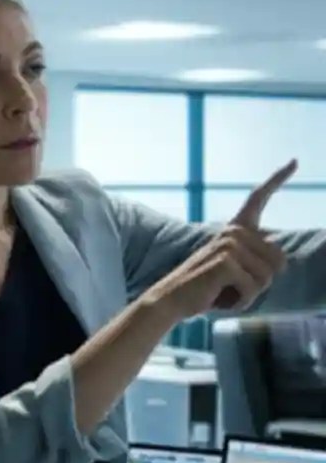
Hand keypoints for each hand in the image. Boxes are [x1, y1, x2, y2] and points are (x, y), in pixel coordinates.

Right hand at [147, 160, 295, 318]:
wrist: (169, 300)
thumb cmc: (204, 290)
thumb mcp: (233, 270)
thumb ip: (253, 258)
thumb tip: (276, 253)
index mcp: (234, 230)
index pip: (257, 199)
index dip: (277, 179)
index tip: (294, 161)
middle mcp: (233, 232)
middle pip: (279, 260)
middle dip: (261, 282)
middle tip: (231, 287)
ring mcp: (229, 244)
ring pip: (268, 277)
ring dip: (250, 294)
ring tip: (223, 292)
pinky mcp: (226, 261)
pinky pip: (253, 288)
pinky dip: (241, 302)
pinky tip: (220, 299)